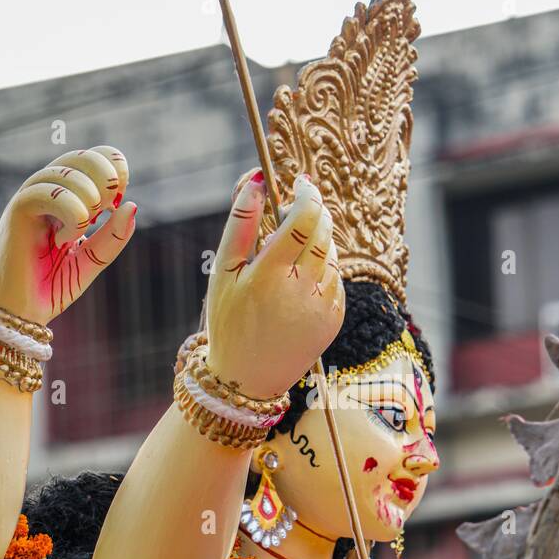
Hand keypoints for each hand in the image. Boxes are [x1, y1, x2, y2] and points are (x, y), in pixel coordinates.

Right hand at [0, 146, 135, 324]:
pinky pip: (52, 193)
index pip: (95, 157)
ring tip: (77, 235)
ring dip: (88, 204)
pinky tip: (64, 240)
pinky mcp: (18, 209)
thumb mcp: (91, 261)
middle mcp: (48, 190)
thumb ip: (112, 237)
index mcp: (67, 197)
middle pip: (85, 157)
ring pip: (70, 173)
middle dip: (107, 182)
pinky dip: (71, 216)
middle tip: (105, 212)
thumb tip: (133, 205)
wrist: (17, 312)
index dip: (115, 169)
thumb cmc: (48, 286)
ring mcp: (31, 197)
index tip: (119, 201)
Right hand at [204, 172, 344, 400]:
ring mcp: (323, 306)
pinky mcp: (335, 319)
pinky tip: (297, 285)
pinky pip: (335, 278)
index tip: (300, 183)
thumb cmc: (228, 321)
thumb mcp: (223, 271)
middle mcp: (301, 290)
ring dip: (315, 243)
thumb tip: (258, 179)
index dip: (307, 194)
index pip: (304, 218)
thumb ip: (241, 222)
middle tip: (293, 214)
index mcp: (269, 275)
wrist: (247, 379)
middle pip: (322, 231)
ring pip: (330, 253)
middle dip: (313, 213)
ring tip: (286, 260)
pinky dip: (320, 270)